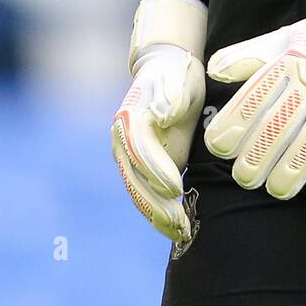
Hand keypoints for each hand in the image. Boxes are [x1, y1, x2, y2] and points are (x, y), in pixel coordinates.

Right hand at [111, 0, 207, 244]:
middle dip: (157, 204)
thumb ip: (171, 97)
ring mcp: (130, 159)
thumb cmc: (175, 75)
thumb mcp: (178, 79)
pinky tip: (178, 229)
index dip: (157, 171)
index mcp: (130, 120)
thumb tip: (160, 116)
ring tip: (182, 232)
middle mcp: (123, 142)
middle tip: (181, 222)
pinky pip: (147, 195)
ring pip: (140, 193)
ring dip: (158, 216)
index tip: (176, 188)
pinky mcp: (142, 169)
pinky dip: (160, 214)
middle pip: (136, 179)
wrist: (167, 72)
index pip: (141, 151)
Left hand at [203, 0, 305, 202]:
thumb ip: (247, 56)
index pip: (252, 100)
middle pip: (277, 129)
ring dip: (290, 175)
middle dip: (256, 161)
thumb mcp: (283, 38)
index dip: (231, 127)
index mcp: (288, 61)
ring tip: (277, 190)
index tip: (218, 147)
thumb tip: (214, 72)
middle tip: (245, 178)